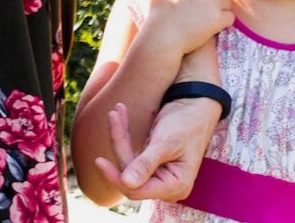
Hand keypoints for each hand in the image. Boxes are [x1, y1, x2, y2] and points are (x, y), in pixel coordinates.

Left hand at [95, 95, 219, 200]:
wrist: (196, 104)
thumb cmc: (186, 123)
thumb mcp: (166, 143)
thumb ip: (146, 164)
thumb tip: (127, 183)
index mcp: (176, 186)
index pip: (138, 190)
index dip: (116, 178)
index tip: (98, 160)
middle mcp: (166, 184)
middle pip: (129, 173)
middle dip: (120, 144)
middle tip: (113, 115)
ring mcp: (158, 173)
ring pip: (128, 160)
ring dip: (120, 135)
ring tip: (116, 111)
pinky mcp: (151, 161)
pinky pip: (131, 151)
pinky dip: (124, 133)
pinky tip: (119, 114)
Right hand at [140, 0, 232, 55]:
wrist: (163, 35)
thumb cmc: (159, 10)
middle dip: (214, 0)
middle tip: (200, 13)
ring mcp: (212, 2)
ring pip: (226, 3)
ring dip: (219, 11)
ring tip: (204, 20)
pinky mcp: (219, 18)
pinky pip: (230, 18)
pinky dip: (223, 23)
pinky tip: (210, 28)